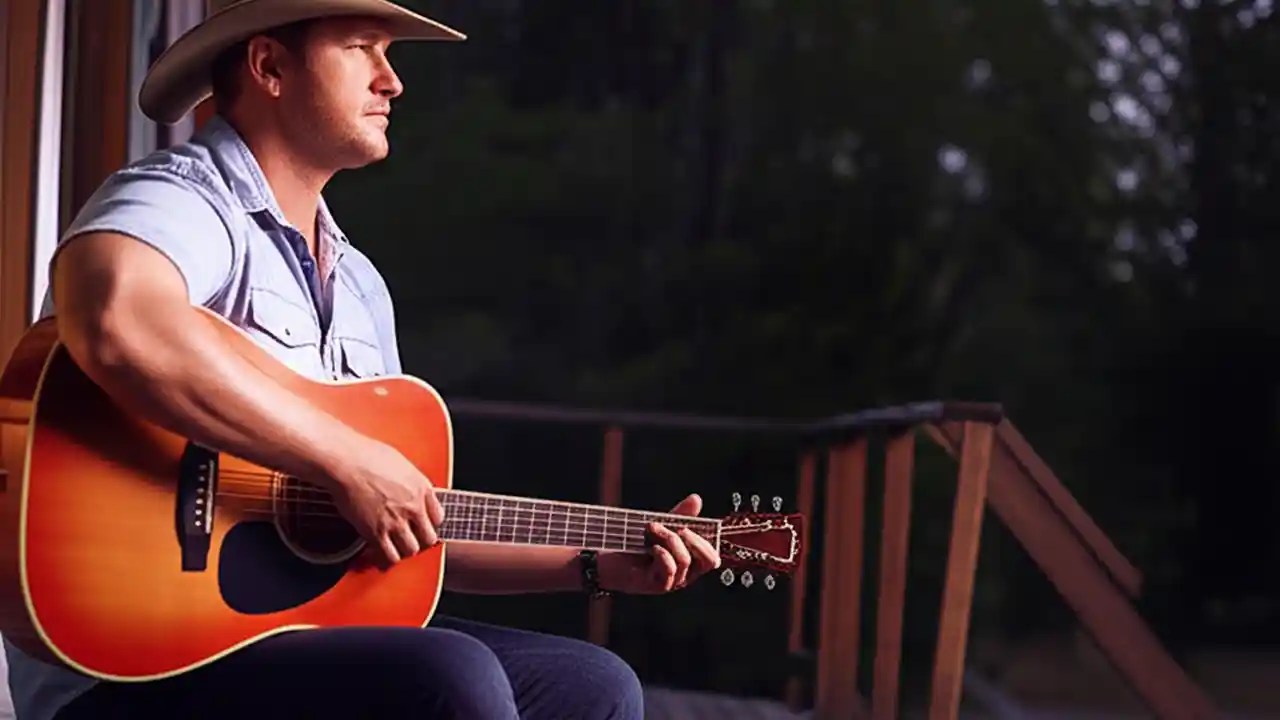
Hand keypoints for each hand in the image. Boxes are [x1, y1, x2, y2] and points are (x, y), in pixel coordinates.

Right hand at [324, 439, 443, 567]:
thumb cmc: (367, 455)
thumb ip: (409, 480)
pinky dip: (385, 560)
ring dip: (402, 551)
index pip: (438, 518)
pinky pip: (388, 557)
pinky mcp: (375, 533)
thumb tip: (407, 487)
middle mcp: (413, 507)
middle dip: (419, 541)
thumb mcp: (400, 463)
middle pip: (428, 538)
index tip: (421, 527)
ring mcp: (396, 522)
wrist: (346, 462)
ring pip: (410, 550)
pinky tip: (379, 556)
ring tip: (393, 548)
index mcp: (421, 488)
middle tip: (408, 540)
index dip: (429, 525)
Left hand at [597, 494, 720, 593]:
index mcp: (689, 564)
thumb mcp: (661, 527)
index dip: (707, 541)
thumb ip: (680, 516)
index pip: (712, 558)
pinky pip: (668, 569)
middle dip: (693, 539)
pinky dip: (663, 554)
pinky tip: (652, 547)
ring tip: (653, 529)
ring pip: (684, 560)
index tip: (690, 525)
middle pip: (706, 560)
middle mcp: (683, 576)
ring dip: (670, 539)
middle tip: (678, 527)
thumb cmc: (635, 544)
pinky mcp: (654, 585)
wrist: (605, 558)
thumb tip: (697, 498)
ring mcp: (670, 582)